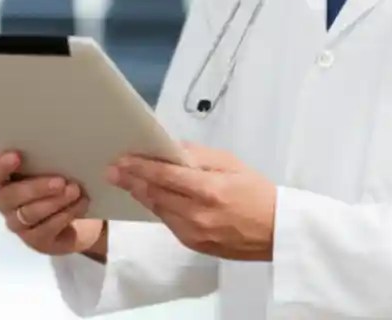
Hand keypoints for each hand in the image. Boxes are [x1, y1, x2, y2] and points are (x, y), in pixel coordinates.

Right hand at [0, 150, 106, 256]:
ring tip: (75, 191)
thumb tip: (71, 148)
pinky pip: (45, 229)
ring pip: (29, 213)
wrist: (82, 220)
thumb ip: (53, 159)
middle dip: (35, 188)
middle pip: (9, 196)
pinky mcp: (36, 241)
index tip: (17, 155)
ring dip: (54, 201)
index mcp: (6, 179)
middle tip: (61, 181)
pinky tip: (80, 204)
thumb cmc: (63, 185)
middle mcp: (7, 202)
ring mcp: (19, 224)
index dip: (1, 165)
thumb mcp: (57, 169)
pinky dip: (64, 215)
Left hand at [107, 142, 276, 260]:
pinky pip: (169, 223)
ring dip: (141, 195)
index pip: (164, 175)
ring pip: (158, 210)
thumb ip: (197, 155)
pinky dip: (159, 209)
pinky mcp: (195, 245)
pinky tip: (151, 198)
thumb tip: (168, 147)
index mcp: (209, 189)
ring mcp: (195, 233)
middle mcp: (198, 214)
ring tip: (126, 181)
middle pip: (155, 194)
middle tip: (112, 171)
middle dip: (131, 181)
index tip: (120, 160)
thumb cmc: (257, 191)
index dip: (139, 167)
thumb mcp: (231, 163)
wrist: (279, 232)